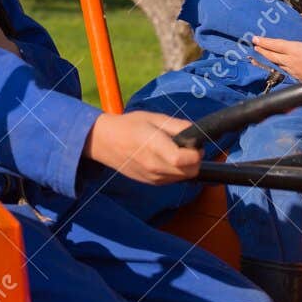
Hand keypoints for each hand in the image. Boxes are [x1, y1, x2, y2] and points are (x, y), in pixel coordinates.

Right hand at [84, 111, 203, 184]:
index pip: (186, 160)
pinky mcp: (150, 182)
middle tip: (186, 146)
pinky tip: (165, 159)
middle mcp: (155, 167)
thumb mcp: (155, 118)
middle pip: (190, 172)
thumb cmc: (129, 126)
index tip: (194, 143)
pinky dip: (175, 171)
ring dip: (185, 166)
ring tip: (173, 151)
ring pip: (183, 178)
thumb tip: (196, 133)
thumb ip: (178, 126)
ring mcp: (152, 177)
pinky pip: (172, 180)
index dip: (196, 152)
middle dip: (194, 160)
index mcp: (156, 147)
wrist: (105, 142)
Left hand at [252, 15, 301, 81]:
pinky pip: (282, 69)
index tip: (254, 39)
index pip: (276, 45)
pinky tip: (275, 64)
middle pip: (272, 55)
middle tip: (254, 45)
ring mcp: (292, 70)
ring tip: (261, 53)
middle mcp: (291, 61)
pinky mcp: (296, 76)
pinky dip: (275, 65)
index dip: (264, 42)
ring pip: (276, 63)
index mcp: (295, 51)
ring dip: (267, 57)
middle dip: (262, 50)